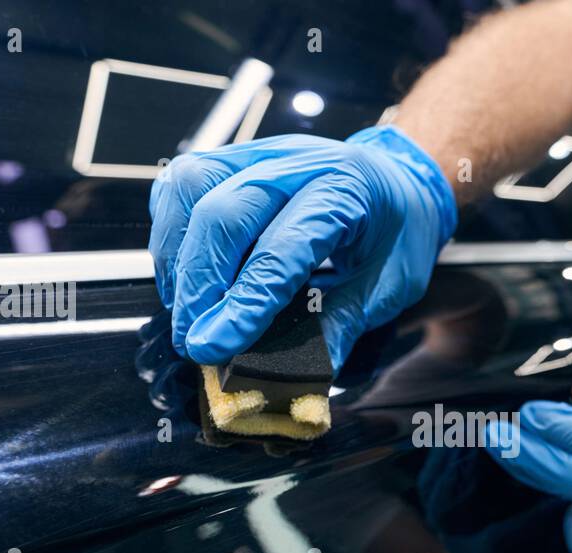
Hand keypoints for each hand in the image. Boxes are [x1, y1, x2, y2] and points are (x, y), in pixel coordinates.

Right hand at [148, 126, 456, 370]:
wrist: (399, 178)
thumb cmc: (397, 231)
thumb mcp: (389, 285)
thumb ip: (343, 325)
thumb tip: (301, 379)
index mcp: (343, 191)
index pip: (280, 249)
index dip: (241, 303)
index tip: (212, 347)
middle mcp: (294, 163)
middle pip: (222, 214)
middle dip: (198, 286)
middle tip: (194, 341)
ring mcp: (257, 155)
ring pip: (188, 188)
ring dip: (177, 257)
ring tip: (187, 310)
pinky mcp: (231, 160)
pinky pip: (181, 187)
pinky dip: (172, 234)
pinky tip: (184, 276)